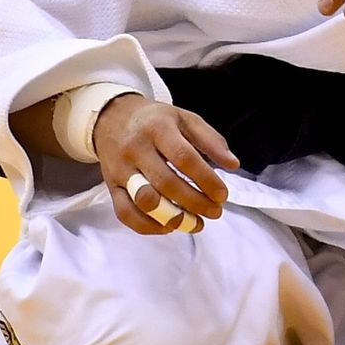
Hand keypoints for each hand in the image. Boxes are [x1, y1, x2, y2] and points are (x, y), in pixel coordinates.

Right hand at [91, 94, 239, 234]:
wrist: (111, 118)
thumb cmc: (154, 121)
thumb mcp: (184, 118)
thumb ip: (211, 139)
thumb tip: (233, 164)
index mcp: (157, 127)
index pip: (184, 157)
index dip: (206, 180)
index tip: (222, 195)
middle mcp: (136, 148)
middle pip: (166, 183)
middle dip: (195, 203)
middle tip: (215, 211)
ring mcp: (121, 169)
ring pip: (145, 201)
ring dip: (174, 218)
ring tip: (195, 223)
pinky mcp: (111, 186)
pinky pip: (126, 213)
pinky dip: (148, 226)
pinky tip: (168, 226)